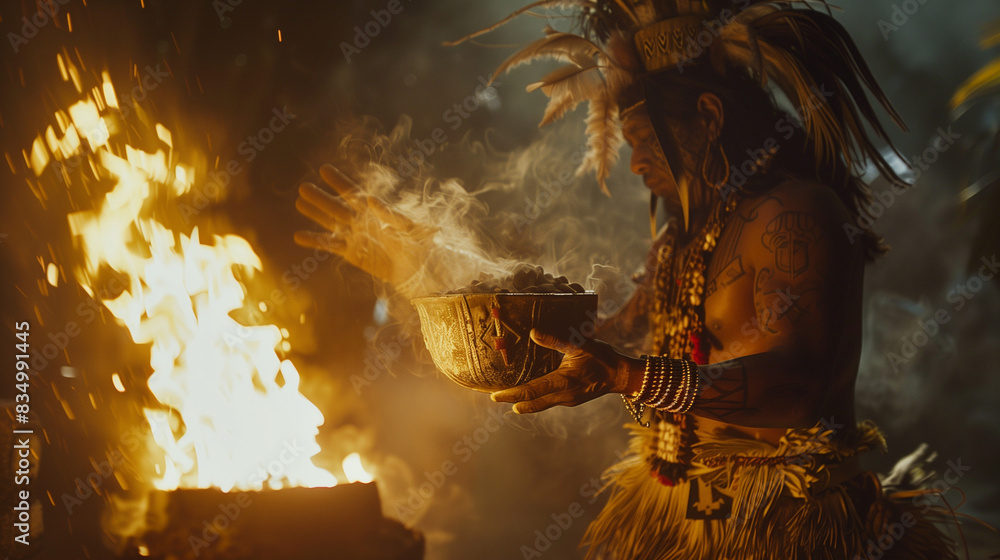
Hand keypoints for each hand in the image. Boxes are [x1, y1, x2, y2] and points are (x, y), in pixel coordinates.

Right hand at [294, 164, 437, 287]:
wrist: (418, 271)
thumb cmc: (418, 245)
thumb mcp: (409, 227)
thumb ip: (390, 214)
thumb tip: (370, 199)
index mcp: (375, 210)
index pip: (353, 193)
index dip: (339, 181)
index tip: (324, 170)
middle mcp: (362, 220)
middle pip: (337, 206)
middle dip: (321, 197)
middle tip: (303, 187)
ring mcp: (355, 236)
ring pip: (331, 222)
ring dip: (315, 214)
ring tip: (299, 203)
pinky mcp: (351, 253)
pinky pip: (330, 245)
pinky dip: (315, 241)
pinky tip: (298, 235)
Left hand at [490, 329, 641, 413]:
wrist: (622, 375)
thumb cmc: (602, 358)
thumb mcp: (580, 345)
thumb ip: (556, 340)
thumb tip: (533, 333)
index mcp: (562, 383)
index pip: (531, 391)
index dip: (511, 394)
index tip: (495, 396)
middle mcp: (563, 396)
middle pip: (532, 402)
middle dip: (513, 400)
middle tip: (495, 398)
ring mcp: (568, 400)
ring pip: (540, 404)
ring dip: (524, 402)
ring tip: (509, 398)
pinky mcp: (572, 400)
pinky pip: (549, 402)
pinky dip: (536, 400)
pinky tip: (532, 393)